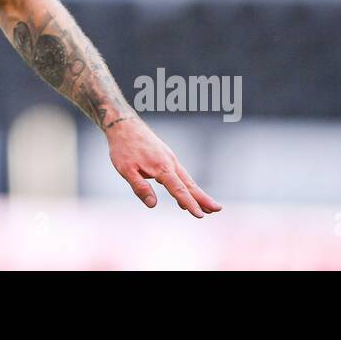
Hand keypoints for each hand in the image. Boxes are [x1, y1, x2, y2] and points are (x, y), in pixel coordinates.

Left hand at [106, 117, 221, 217]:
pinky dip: (186, 184)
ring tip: (209, 206)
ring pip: (186, 178)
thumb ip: (140, 187)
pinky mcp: (166, 156)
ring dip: (198, 192)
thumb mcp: (126, 170)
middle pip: (189, 184)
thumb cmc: (123, 148)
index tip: (200, 215)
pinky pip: (180, 173)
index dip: (189, 203)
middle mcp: (170, 162)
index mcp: (161, 167)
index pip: (178, 189)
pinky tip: (186, 192)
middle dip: (203, 198)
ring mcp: (169, 158)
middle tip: (218, 209)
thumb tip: (153, 205)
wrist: (123, 124)